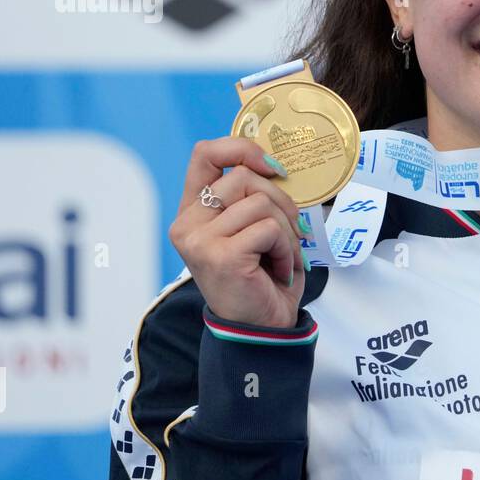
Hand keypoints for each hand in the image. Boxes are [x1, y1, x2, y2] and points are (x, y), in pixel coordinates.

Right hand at [168, 136, 309, 328]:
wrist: (261, 330)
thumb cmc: (261, 278)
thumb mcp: (253, 229)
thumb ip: (252, 197)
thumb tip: (275, 165)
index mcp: (193, 212)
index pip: (204, 155)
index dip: (241, 148)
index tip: (272, 167)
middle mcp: (187, 224)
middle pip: (244, 178)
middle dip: (281, 202)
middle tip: (291, 232)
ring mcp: (199, 240)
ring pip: (261, 204)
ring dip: (286, 232)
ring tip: (281, 257)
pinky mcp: (220, 255)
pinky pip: (269, 229)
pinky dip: (286, 249)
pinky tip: (277, 271)